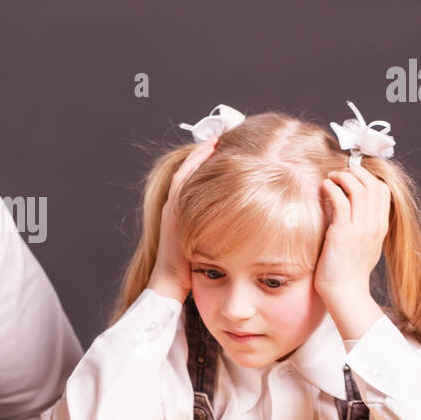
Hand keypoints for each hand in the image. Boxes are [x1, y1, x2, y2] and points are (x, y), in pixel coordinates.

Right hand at [147, 138, 218, 300]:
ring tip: (217, 137)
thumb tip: (248, 224)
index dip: (209, 163)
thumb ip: (223, 231)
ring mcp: (173, 205)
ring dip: (201, 152)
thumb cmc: (192, 271)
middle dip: (206, 152)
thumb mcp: (210, 245)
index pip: (196, 180)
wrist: (172, 283)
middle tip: (222, 135)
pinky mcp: (173, 208)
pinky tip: (210, 150)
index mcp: (183, 213)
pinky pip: (184, 178)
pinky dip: (196, 162)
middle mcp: (175, 205)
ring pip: (187, 170)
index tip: (226, 150)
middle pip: (190, 170)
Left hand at [314, 165, 390, 303]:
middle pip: (372, 185)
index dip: (368, 177)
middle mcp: (374, 225)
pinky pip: (340, 201)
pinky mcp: (342, 232)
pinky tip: (325, 187)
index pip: (383, 191)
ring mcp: (360, 228)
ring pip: (358, 189)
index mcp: (381, 226)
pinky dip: (332, 188)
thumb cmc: (349, 269)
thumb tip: (353, 206)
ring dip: (343, 177)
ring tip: (331, 178)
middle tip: (340, 173)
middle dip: (356, 173)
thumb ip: (365, 225)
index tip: (353, 176)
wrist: (345, 290)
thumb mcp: (366, 244)